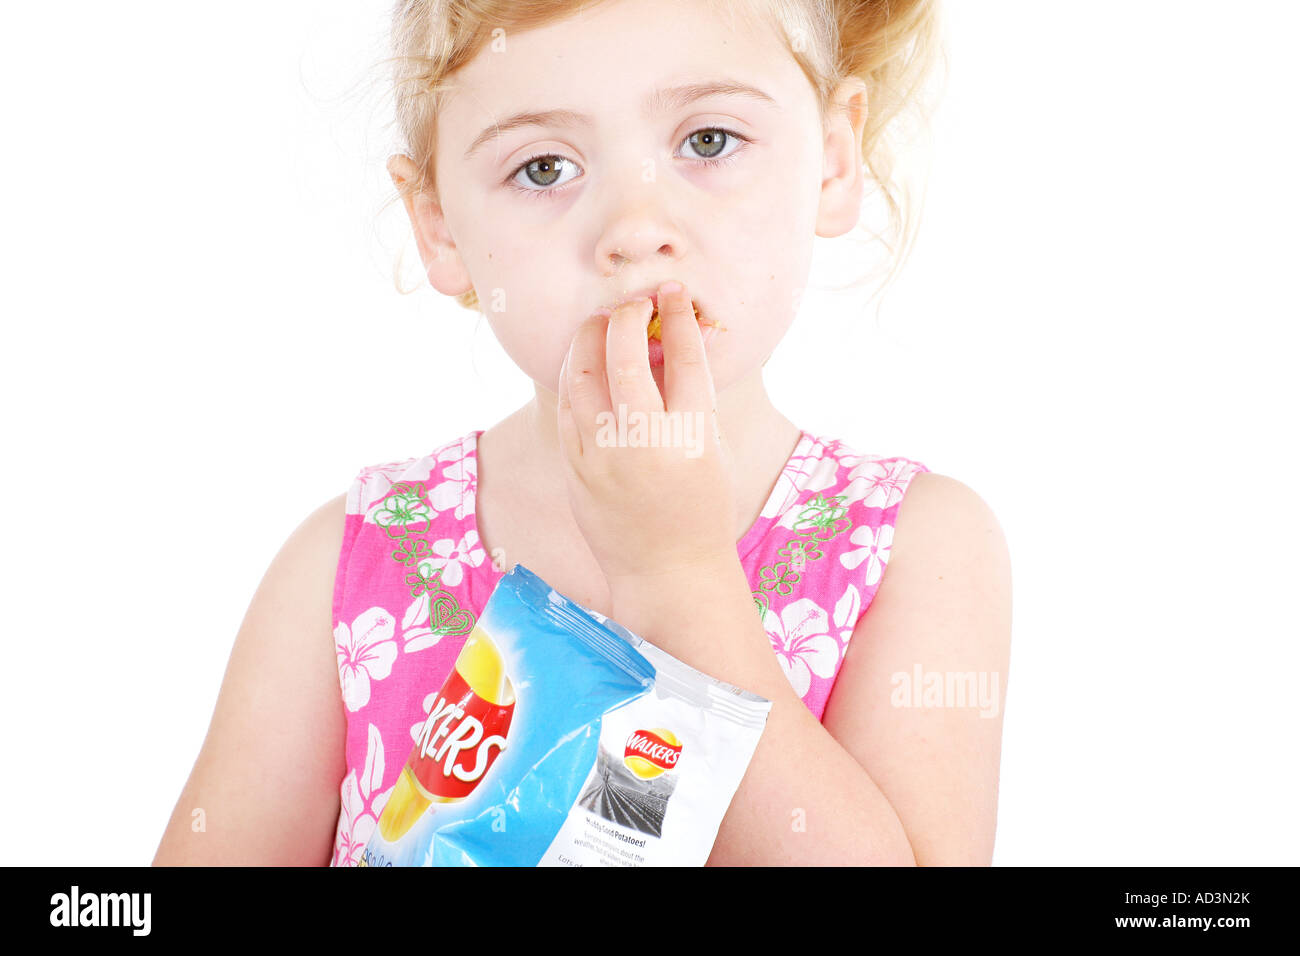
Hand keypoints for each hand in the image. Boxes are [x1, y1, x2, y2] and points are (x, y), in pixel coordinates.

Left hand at [556, 280, 738, 591]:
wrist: (667, 572)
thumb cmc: (700, 509)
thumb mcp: (713, 449)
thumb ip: (694, 395)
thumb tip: (679, 334)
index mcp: (690, 438)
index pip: (683, 357)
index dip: (676, 316)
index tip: (671, 293)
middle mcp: (642, 445)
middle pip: (624, 357)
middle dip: (627, 317)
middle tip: (634, 305)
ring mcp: (601, 457)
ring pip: (582, 374)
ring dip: (590, 337)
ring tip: (603, 324)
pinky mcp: (575, 468)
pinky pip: (567, 405)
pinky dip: (576, 374)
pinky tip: (586, 362)